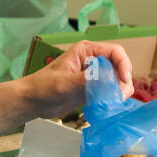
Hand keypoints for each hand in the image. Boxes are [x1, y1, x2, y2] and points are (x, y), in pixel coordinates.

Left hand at [20, 40, 134, 116]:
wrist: (32, 101)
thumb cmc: (42, 87)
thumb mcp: (64, 83)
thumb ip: (87, 80)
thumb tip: (109, 79)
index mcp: (86, 51)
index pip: (115, 52)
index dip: (124, 65)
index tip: (123, 80)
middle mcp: (92, 61)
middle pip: (120, 67)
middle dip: (122, 81)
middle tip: (116, 96)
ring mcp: (94, 75)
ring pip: (118, 81)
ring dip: (119, 91)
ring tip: (107, 101)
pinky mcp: (93, 89)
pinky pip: (111, 92)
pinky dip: (112, 98)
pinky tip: (103, 105)